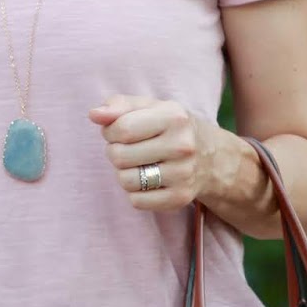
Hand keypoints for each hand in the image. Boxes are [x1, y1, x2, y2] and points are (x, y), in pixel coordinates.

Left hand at [88, 94, 212, 210]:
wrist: (213, 158)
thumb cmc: (172, 128)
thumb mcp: (151, 107)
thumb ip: (120, 105)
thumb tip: (94, 114)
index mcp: (174, 117)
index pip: (120, 129)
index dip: (110, 132)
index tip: (118, 132)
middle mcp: (182, 145)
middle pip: (119, 156)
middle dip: (116, 152)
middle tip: (130, 149)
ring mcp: (183, 174)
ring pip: (125, 180)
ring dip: (125, 173)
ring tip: (139, 165)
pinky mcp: (180, 198)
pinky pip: (136, 201)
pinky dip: (136, 193)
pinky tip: (149, 181)